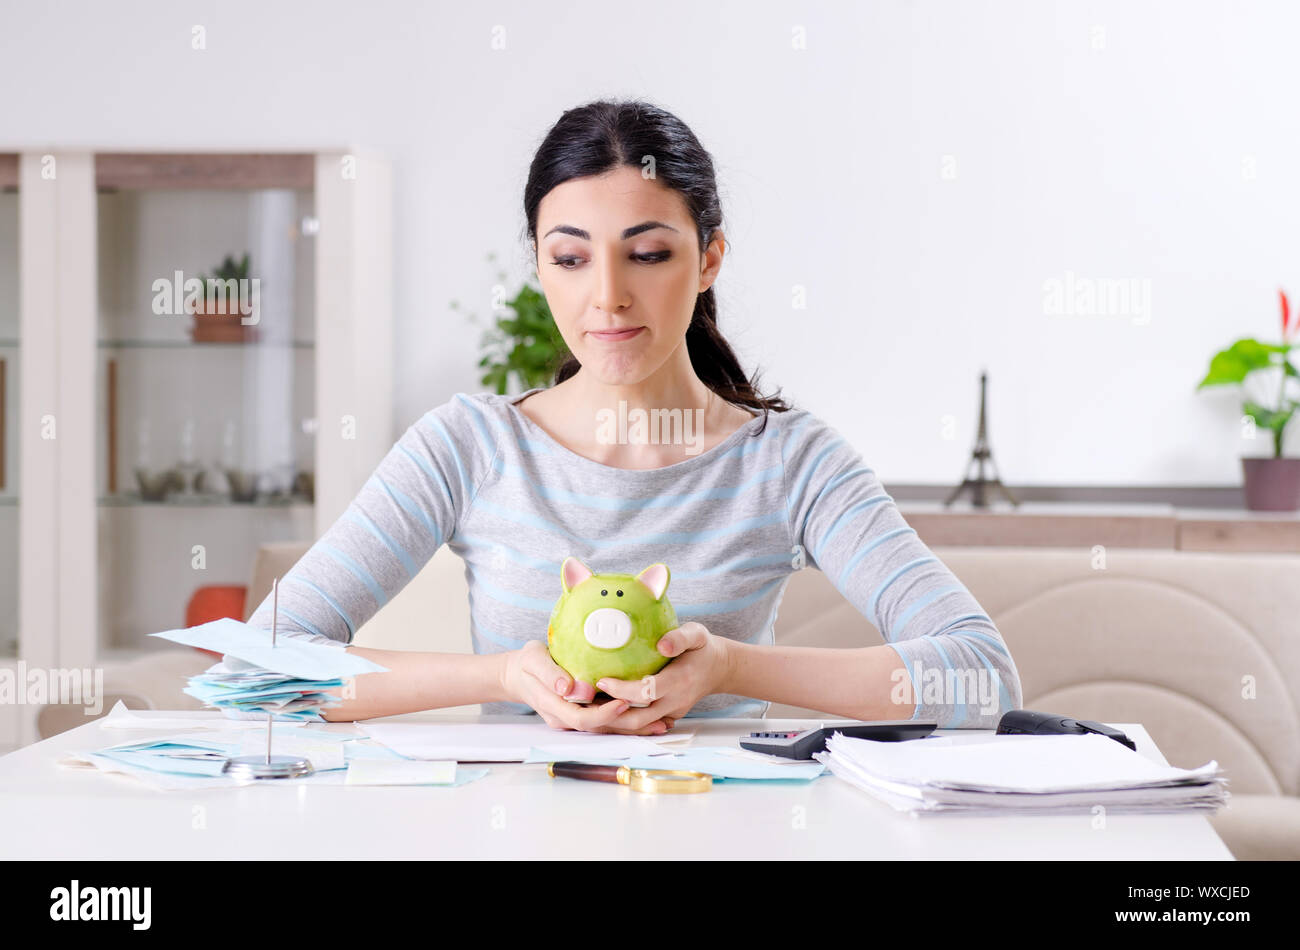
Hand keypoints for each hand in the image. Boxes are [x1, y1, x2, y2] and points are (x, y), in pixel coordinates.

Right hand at [498, 639, 675, 735]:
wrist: (519, 675)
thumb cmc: (526, 663)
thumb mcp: (532, 660)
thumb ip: (550, 674)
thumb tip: (569, 688)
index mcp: (555, 708)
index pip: (584, 718)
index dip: (606, 714)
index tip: (625, 701)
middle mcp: (567, 719)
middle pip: (601, 729)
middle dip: (629, 726)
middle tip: (657, 719)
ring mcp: (575, 719)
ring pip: (607, 728)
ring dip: (634, 727)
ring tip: (662, 722)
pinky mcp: (584, 714)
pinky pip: (607, 720)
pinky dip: (627, 719)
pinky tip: (650, 715)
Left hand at [593, 622, 730, 733]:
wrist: (719, 668)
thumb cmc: (703, 648)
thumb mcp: (697, 634)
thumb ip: (681, 637)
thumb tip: (661, 644)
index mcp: (680, 680)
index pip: (647, 692)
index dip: (623, 690)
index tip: (602, 680)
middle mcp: (675, 701)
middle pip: (638, 718)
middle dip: (611, 714)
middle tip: (588, 701)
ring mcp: (671, 712)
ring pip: (638, 726)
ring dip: (614, 721)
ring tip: (591, 708)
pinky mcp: (668, 716)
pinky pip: (644, 724)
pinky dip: (624, 720)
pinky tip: (605, 710)